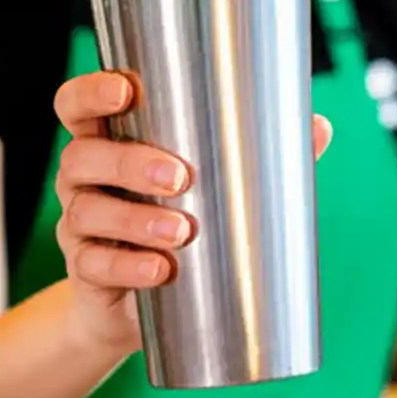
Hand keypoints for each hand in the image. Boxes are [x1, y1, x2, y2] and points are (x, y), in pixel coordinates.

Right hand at [52, 71, 332, 353]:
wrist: (139, 308)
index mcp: (112, 143)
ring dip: (135, 220)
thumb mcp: (217, 189)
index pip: (78, 107)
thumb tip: (318, 126)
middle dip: (129, 162)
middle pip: (82, 156)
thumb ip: (260, 158)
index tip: (127, 90)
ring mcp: (79, 226)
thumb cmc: (182, 225)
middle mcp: (84, 180)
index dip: (92, 93)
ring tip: (181, 232)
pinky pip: (93, 266)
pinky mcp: (86, 272)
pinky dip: (128, 267)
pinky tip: (160, 271)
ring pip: (86, 212)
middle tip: (181, 177)